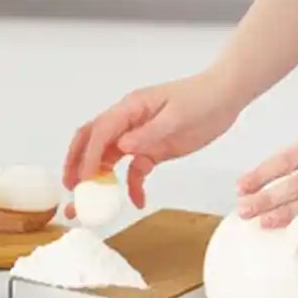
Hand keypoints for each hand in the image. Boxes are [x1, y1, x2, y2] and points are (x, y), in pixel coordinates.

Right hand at [62, 70, 247, 215]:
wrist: (225, 97)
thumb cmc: (202, 98)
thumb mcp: (177, 116)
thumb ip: (150, 132)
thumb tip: (122, 146)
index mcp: (131, 107)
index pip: (101, 131)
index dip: (90, 155)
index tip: (85, 177)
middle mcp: (129, 121)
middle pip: (94, 141)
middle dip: (79, 163)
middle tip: (71, 186)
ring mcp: (139, 136)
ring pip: (110, 157)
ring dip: (99, 177)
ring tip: (91, 199)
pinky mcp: (153, 149)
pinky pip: (135, 169)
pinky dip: (132, 185)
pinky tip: (137, 200)